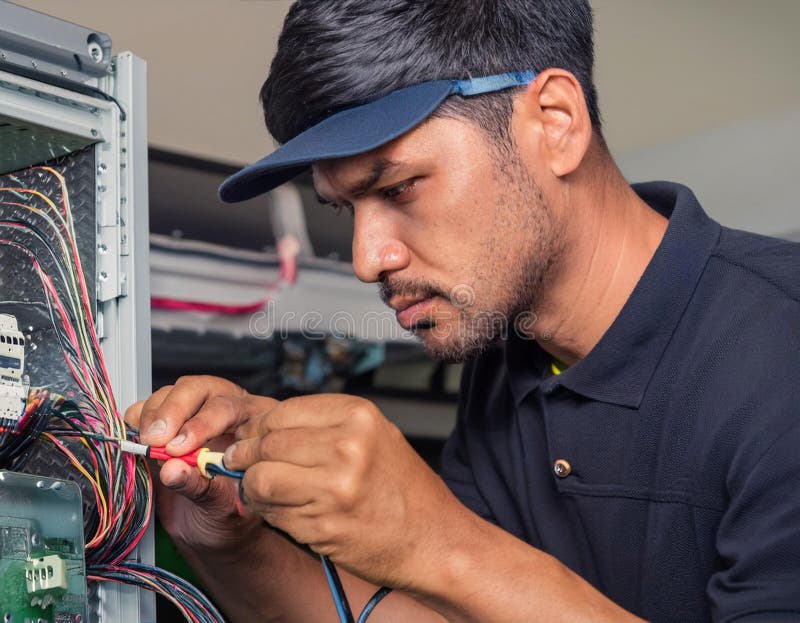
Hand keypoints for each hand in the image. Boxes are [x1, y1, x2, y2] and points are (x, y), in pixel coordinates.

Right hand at [124, 375, 276, 554]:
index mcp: (253, 425)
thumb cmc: (228, 517)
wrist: (211, 532)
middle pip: (198, 389)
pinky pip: (146, 408)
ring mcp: (193, 414)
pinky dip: (136, 420)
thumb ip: (200, 487)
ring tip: (147, 445)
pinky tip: (138, 441)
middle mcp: (225, 410)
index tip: (179, 448)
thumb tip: (172, 469)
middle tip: (156, 440)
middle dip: (174, 411)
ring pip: (171, 393)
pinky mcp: (164, 425)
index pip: (229, 406)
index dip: (202, 423)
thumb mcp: (222, 508)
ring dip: (153, 415)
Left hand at [224, 394, 468, 589]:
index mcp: (358, 416)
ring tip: (260, 487)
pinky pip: (273, 512)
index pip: (284, 411)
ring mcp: (334, 488)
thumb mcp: (373, 436)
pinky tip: (281, 509)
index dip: (258, 425)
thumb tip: (262, 427)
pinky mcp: (323, 525)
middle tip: (241, 461)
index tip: (249, 435)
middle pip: (268, 443)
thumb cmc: (402, 488)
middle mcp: (347, 447)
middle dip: (245, 454)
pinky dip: (268, 511)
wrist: (433, 538)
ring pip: (261, 479)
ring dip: (252, 485)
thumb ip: (323, 426)